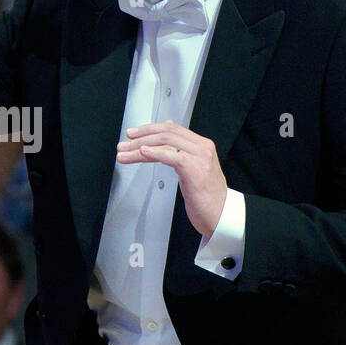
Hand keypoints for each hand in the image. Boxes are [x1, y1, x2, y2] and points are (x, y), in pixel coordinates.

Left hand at [117, 121, 227, 240]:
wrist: (222, 215)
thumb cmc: (207, 197)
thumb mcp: (194, 168)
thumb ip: (182, 150)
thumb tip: (168, 129)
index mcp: (202, 145)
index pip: (172, 129)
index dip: (149, 129)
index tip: (133, 134)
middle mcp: (202, 148)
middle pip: (166, 134)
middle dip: (141, 137)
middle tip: (124, 144)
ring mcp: (200, 158)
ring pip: (165, 143)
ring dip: (140, 148)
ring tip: (124, 153)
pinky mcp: (195, 170)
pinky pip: (171, 156)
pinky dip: (155, 153)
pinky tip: (142, 153)